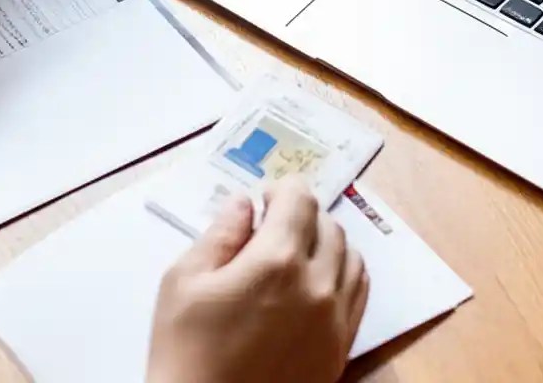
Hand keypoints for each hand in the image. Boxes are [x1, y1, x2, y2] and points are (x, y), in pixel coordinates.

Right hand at [147, 178, 369, 382]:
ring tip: (296, 255)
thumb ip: (219, 234)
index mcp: (275, 262)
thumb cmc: (186, 352)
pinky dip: (343, 274)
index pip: (299, 199)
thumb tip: (243, 204)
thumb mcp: (183, 283)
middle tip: (273, 227)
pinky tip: (315, 283)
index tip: (263, 199)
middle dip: (302, 215)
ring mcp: (336, 318)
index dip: (281, 189)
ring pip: (351, 256)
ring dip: (326, 243)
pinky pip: (359, 292)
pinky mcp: (342, 346)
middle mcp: (317, 285)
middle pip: (328, 224)